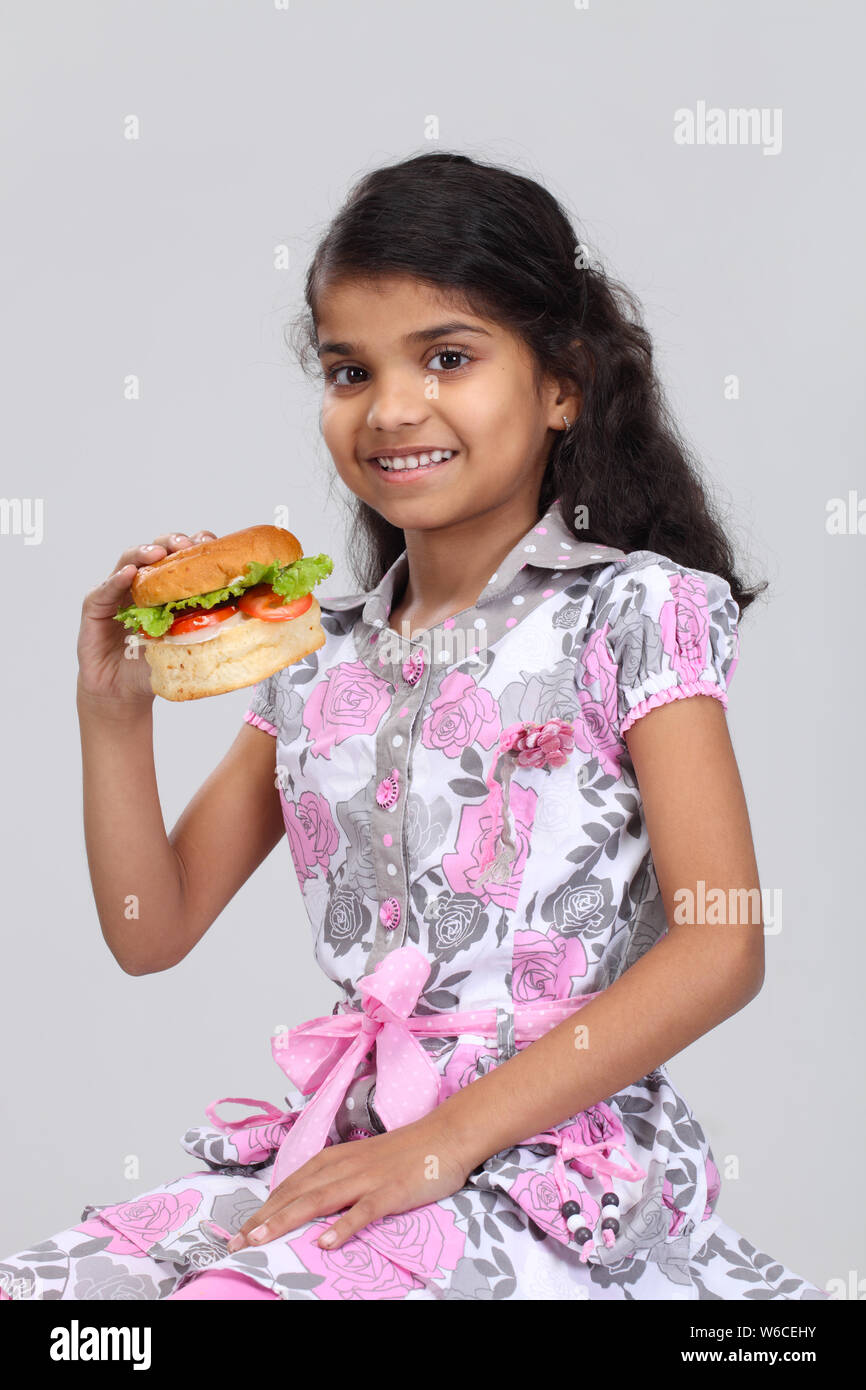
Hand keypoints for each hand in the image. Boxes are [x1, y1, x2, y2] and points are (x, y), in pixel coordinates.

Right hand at [77, 530, 216, 707]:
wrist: (121, 692)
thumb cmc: (154, 667)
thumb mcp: (187, 650)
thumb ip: (210, 636)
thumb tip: (253, 630)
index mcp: (167, 590)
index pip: (183, 559)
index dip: (196, 547)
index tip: (211, 544)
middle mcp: (143, 585)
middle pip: (157, 550)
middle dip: (172, 542)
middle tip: (185, 544)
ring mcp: (117, 591)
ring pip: (129, 561)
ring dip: (144, 553)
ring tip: (158, 553)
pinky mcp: (95, 605)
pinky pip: (105, 589)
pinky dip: (116, 580)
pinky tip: (129, 574)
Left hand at [226, 1115, 473, 1253]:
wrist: (447, 1134)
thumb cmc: (407, 1152)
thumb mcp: (364, 1163)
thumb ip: (338, 1180)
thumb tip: (310, 1204)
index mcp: (336, 1159)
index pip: (290, 1186)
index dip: (263, 1208)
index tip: (239, 1231)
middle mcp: (344, 1166)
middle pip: (296, 1194)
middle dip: (263, 1219)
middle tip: (236, 1243)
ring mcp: (367, 1178)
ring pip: (319, 1200)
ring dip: (286, 1220)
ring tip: (261, 1240)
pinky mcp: (391, 1190)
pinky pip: (364, 1210)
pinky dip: (344, 1226)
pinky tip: (326, 1242)